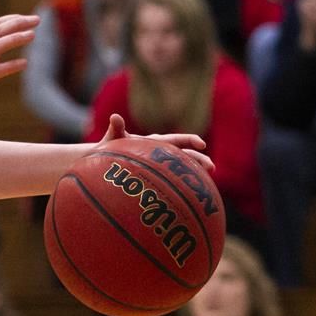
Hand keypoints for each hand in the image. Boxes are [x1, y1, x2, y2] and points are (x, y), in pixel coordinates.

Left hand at [92, 114, 215, 176]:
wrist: (104, 161)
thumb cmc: (108, 149)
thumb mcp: (113, 139)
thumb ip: (116, 129)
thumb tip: (115, 117)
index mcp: (154, 142)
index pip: (175, 140)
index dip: (189, 140)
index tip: (201, 144)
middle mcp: (161, 153)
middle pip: (184, 155)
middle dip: (199, 160)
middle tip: (211, 167)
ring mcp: (160, 166)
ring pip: (181, 169)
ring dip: (194, 174)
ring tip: (205, 184)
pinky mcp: (156, 178)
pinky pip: (171, 181)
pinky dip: (182, 187)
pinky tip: (190, 198)